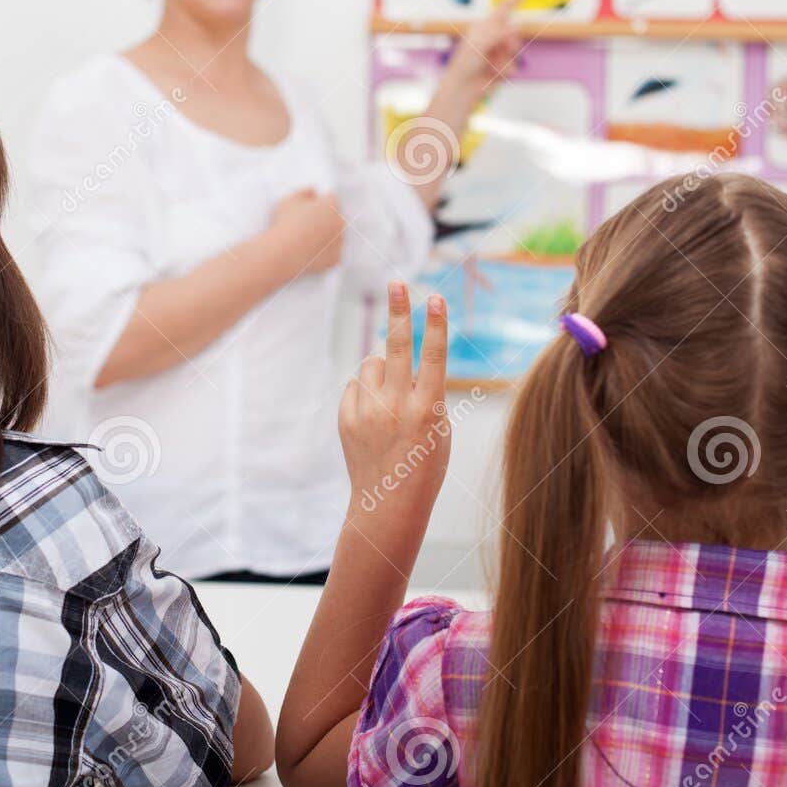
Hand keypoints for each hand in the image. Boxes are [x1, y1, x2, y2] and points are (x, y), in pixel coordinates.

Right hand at [266, 189, 345, 277]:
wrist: (284, 253)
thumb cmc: (286, 223)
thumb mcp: (289, 200)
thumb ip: (304, 192)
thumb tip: (313, 191)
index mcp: (332, 204)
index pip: (331, 199)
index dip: (319, 203)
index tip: (308, 210)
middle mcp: (340, 221)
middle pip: (336, 217)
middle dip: (325, 219)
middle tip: (307, 225)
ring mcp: (339, 241)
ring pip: (336, 236)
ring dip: (326, 236)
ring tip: (306, 240)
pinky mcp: (336, 258)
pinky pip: (332, 253)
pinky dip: (324, 253)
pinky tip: (310, 252)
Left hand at [339, 282, 449, 519]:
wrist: (388, 504)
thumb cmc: (425, 464)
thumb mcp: (439, 429)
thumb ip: (425, 392)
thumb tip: (398, 357)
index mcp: (428, 409)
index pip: (433, 357)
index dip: (436, 325)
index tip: (435, 298)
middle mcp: (397, 407)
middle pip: (397, 346)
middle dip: (399, 310)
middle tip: (397, 282)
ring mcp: (369, 412)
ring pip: (373, 364)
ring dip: (382, 369)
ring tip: (391, 400)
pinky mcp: (347, 418)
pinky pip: (355, 386)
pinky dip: (364, 391)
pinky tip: (373, 416)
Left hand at [442, 0, 523, 98]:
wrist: (462, 88)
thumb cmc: (464, 65)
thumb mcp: (478, 45)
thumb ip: (498, 34)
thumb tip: (517, 26)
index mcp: (483, 28)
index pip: (500, 12)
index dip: (511, 2)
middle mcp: (492, 39)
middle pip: (513, 34)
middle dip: (511, 42)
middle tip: (506, 49)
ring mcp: (498, 53)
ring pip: (514, 52)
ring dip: (504, 60)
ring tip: (490, 67)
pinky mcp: (502, 67)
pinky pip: (513, 67)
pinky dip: (504, 71)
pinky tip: (492, 76)